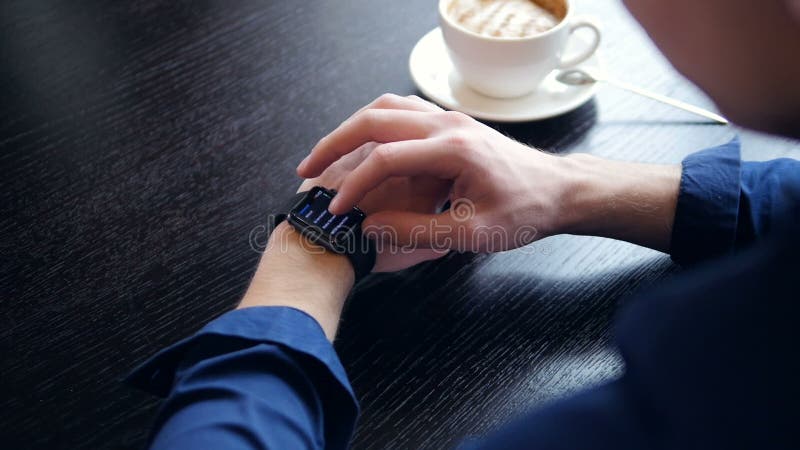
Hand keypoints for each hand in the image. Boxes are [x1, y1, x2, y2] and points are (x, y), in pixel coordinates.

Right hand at [297, 94, 681, 252]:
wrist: (559, 190)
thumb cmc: (525, 212)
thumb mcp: (472, 234)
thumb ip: (417, 231)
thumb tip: (369, 227)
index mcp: (454, 150)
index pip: (385, 159)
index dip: (353, 186)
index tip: (336, 211)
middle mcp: (448, 124)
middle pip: (375, 119)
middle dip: (334, 143)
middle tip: (306, 168)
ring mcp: (449, 119)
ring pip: (385, 108)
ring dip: (351, 129)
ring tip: (325, 155)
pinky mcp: (450, 124)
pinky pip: (402, 113)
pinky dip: (373, 127)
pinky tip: (362, 148)